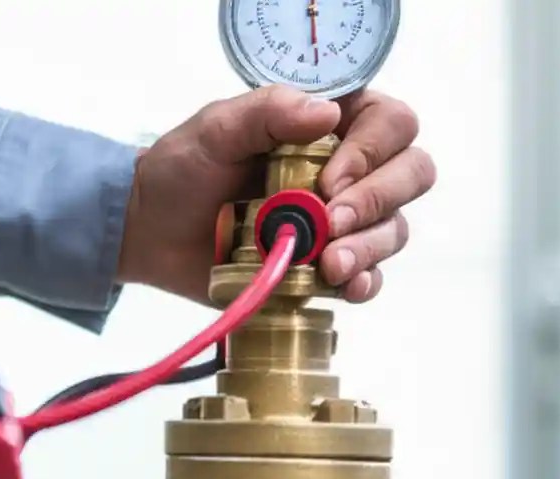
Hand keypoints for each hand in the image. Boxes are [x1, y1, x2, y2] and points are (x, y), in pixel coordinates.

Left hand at [117, 85, 434, 303]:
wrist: (150, 233)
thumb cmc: (181, 172)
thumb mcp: (215, 129)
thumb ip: (267, 112)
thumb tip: (326, 114)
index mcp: (331, 126)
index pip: (392, 124)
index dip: (374, 151)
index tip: (330, 179)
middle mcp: (349, 171)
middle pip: (410, 175)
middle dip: (377, 200)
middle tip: (330, 221)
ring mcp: (341, 223)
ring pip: (393, 229)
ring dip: (370, 247)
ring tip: (328, 263)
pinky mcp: (325, 268)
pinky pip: (368, 277)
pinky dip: (364, 282)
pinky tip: (344, 286)